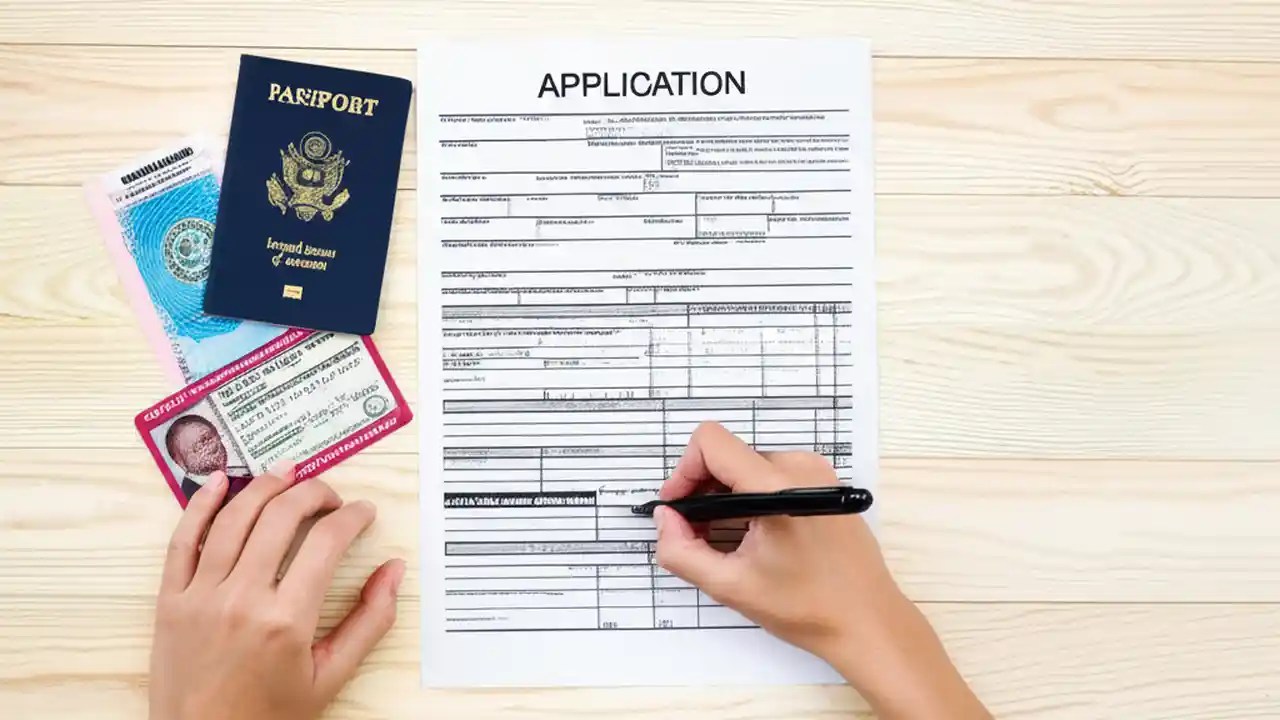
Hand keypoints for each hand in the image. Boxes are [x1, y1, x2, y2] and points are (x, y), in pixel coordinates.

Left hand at [149, 462, 403, 719]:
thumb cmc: (268, 717)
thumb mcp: (330, 677)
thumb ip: (369, 622)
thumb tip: (393, 571)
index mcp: (286, 621)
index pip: (326, 543)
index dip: (352, 517)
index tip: (363, 513)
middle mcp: (242, 600)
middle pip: (281, 517)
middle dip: (314, 493)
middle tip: (331, 494)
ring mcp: (201, 597)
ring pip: (233, 519)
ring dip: (264, 486)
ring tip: (287, 472)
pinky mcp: (170, 601)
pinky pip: (182, 540)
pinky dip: (200, 505)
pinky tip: (220, 481)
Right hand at [654, 423, 988, 718]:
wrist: (867, 621)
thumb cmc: (810, 608)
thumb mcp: (732, 586)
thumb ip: (683, 552)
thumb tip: (665, 520)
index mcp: (777, 488)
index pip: (711, 443)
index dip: (684, 472)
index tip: (677, 507)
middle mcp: (800, 469)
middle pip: (728, 455)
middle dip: (702, 491)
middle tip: (695, 533)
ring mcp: (817, 473)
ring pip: (748, 466)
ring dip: (726, 496)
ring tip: (727, 540)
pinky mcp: (824, 484)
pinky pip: (772, 475)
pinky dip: (751, 498)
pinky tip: (753, 536)